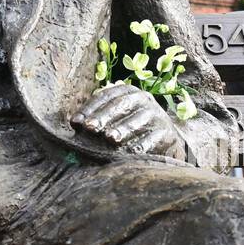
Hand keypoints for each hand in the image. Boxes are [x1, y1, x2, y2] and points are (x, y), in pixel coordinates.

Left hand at [71, 84, 185, 159]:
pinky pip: (154, 138)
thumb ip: (97, 119)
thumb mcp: (116, 119)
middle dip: (104, 116)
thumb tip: (75, 124)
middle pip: (121, 104)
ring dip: (123, 129)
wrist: (167, 140)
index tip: (75, 122)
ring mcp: (158, 115)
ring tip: (110, 139)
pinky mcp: (168, 133)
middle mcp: (144, 99)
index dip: (89, 108)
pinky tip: (130, 153)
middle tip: (90, 128)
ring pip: (138, 120)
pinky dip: (142, 145)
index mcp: (128, 92)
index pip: (106, 96)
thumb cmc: (132, 129)